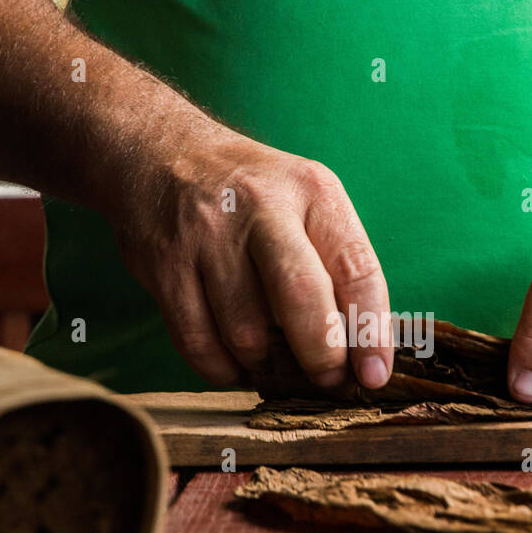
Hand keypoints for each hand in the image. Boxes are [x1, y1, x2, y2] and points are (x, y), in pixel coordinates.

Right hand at [117, 122, 392, 387]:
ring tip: (272, 362)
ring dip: (264, 364)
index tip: (373, 376)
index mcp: (312, 192)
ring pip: (245, 332)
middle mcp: (260, 207)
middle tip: (326, 380)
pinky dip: (221, 368)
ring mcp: (206, 235)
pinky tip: (234, 363)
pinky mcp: (164, 264)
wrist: (158, 152)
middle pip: (300, 296)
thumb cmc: (251, 195)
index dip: (371, 331)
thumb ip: (336, 265)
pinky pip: (197, 342)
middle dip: (319, 355)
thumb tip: (361, 352)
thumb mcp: (306, 202)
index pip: (357, 269)